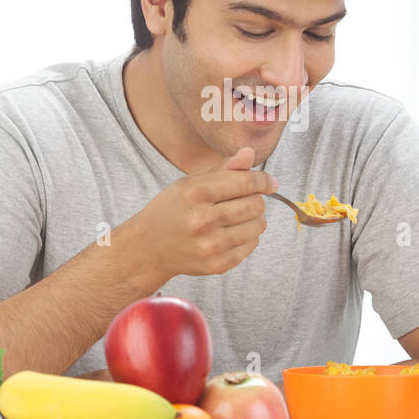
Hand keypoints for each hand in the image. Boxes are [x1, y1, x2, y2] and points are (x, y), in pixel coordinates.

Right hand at [125, 146, 275, 278]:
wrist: (149, 247)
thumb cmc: (172, 209)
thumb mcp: (190, 183)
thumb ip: (222, 169)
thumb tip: (250, 154)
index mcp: (194, 193)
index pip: (245, 182)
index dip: (263, 180)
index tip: (270, 182)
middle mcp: (201, 220)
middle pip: (255, 204)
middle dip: (256, 199)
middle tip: (245, 199)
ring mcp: (210, 246)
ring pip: (257, 226)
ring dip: (254, 218)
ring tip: (238, 216)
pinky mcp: (217, 265)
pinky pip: (251, 246)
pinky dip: (248, 237)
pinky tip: (232, 232)